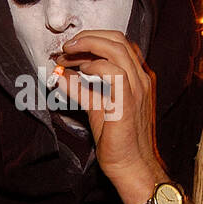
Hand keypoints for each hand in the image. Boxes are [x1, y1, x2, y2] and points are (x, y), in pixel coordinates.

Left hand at [52, 31, 163, 188]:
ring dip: (88, 47)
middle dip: (87, 37)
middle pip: (117, 39)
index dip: (92, 39)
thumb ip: (81, 89)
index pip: (118, 43)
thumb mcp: (95, 107)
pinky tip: (82, 72)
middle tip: (66, 47)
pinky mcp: (128, 103)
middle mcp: (140, 79)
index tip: (70, 48)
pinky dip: (95, 66)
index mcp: (136, 78)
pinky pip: (115, 73)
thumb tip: (61, 75)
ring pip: (117, 49)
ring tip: (68, 56)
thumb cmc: (117, 140)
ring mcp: (137, 90)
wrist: (131, 166)